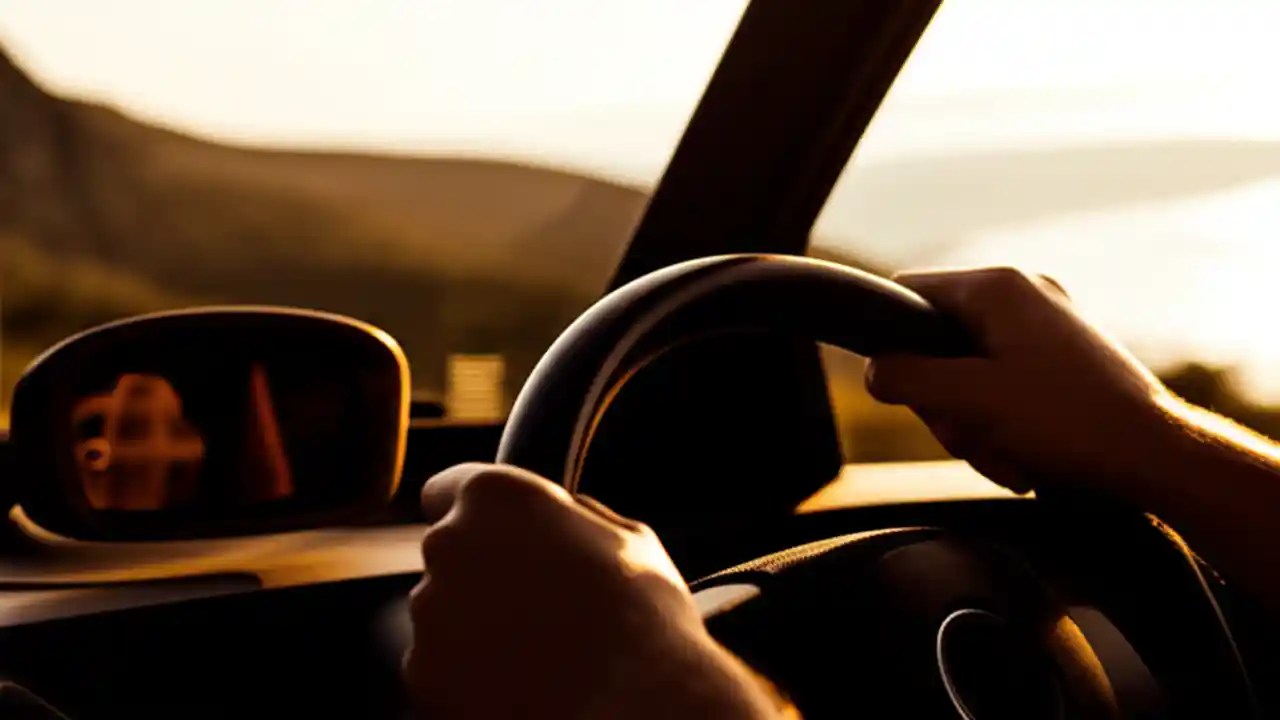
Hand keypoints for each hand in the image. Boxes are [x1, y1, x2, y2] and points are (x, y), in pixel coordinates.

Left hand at [402, 462, 786, 718]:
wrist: (636, 704)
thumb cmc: (642, 619)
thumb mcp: (627, 538)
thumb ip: (573, 515)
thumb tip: (562, 516)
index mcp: (495, 496)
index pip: (445, 491)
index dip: (474, 518)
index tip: (495, 540)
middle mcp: (449, 544)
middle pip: (447, 557)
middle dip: (479, 576)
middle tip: (535, 606)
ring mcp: (430, 613)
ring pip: (442, 614)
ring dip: (474, 627)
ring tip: (536, 650)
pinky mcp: (422, 674)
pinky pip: (438, 667)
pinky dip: (467, 677)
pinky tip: (520, 682)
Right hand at [866, 267, 1175, 492]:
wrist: (1156, 456)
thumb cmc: (1067, 422)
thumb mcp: (966, 401)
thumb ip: (904, 378)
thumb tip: (875, 371)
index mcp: (997, 287)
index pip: (907, 294)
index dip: (894, 345)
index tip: (912, 391)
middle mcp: (1024, 295)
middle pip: (937, 345)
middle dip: (945, 403)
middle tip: (971, 436)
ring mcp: (1048, 327)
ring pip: (969, 374)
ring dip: (975, 425)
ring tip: (1008, 455)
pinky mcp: (1065, 361)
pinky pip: (1005, 387)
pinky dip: (1005, 426)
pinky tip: (1026, 457)